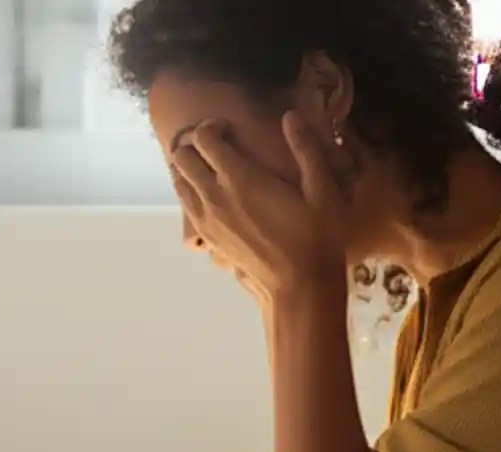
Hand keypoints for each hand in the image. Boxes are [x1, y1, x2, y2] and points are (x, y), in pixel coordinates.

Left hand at [172, 112, 349, 298]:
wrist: (298, 286)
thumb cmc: (317, 236)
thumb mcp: (322, 189)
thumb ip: (306, 149)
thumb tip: (291, 116)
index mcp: (240, 178)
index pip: (204, 137)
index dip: (213, 125)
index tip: (230, 128)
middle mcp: (214, 196)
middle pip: (182, 156)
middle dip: (196, 144)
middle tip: (220, 145)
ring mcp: (206, 219)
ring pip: (178, 180)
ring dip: (190, 167)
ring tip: (215, 168)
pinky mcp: (207, 237)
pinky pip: (185, 205)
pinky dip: (191, 191)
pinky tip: (215, 194)